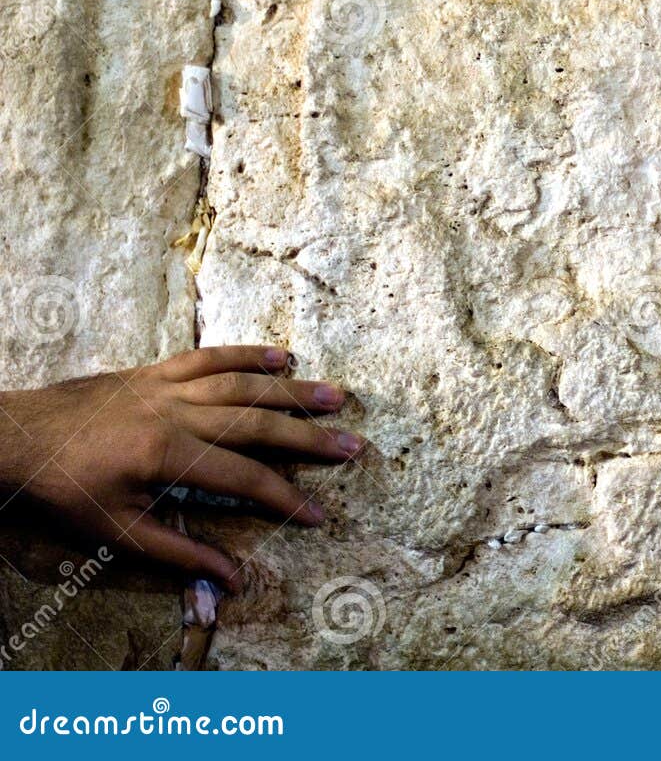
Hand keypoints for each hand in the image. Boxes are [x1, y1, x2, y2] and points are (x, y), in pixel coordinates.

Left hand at [0, 346, 361, 588]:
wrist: (17, 438)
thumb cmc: (64, 492)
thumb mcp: (116, 534)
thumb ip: (179, 553)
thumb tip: (232, 581)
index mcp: (167, 457)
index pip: (243, 479)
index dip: (285, 498)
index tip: (319, 514)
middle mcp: (176, 415)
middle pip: (257, 424)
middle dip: (309, 438)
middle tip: (353, 445)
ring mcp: (167, 386)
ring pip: (242, 384)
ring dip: (292, 390)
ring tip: (335, 397)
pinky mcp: (156, 370)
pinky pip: (210, 356)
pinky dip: (248, 353)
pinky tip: (282, 356)